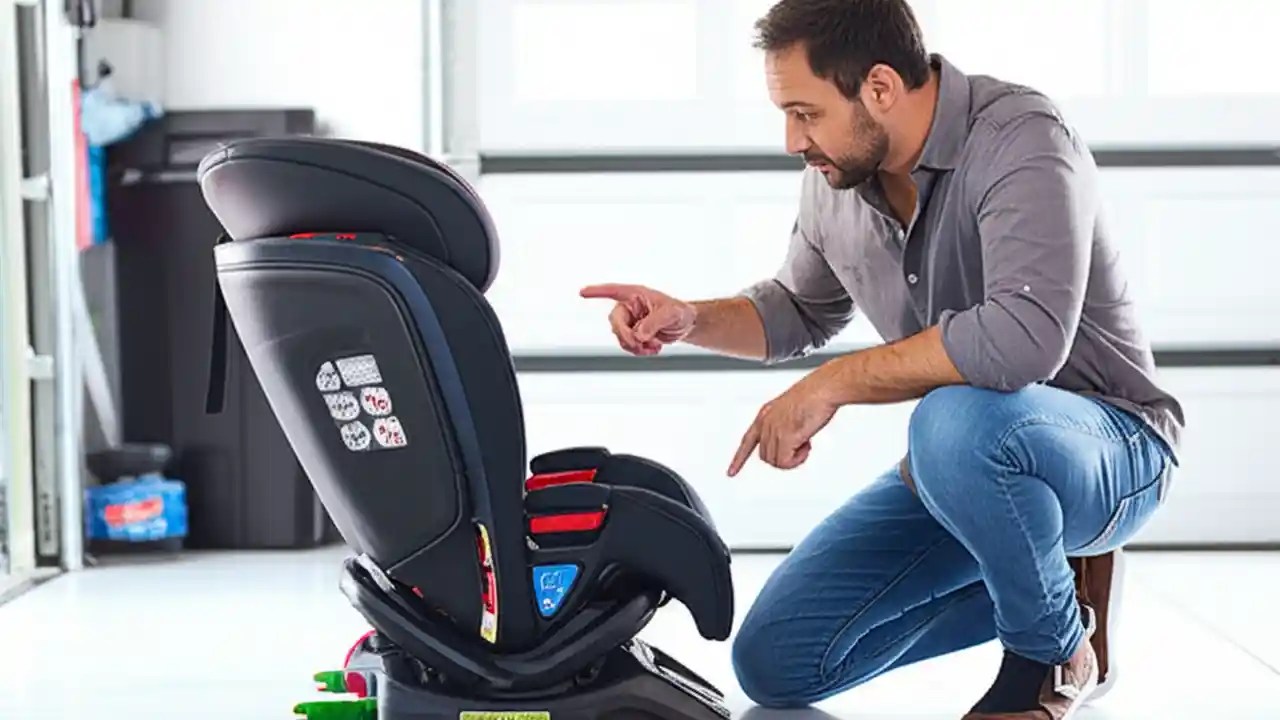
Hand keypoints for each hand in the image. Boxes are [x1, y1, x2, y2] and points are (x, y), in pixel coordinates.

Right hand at [580, 283, 695, 355]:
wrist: (685, 325)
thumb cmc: (679, 312)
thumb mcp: (671, 314)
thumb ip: (654, 322)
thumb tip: (638, 335)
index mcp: (636, 295)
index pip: (613, 291)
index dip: (597, 291)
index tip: (582, 292)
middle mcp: (629, 307)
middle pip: (616, 322)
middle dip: (626, 336)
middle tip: (639, 344)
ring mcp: (630, 322)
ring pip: (621, 337)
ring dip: (635, 346)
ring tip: (653, 347)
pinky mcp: (633, 334)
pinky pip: (628, 345)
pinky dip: (639, 351)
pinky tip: (653, 349)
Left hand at [728, 374, 839, 475]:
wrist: (823, 389)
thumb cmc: (814, 395)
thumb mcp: (791, 410)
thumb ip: (784, 425)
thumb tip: (790, 442)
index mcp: (765, 414)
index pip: (747, 441)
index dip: (739, 459)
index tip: (731, 472)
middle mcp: (766, 422)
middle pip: (765, 456)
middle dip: (783, 456)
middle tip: (800, 447)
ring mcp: (774, 430)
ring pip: (775, 461)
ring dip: (792, 458)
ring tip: (805, 443)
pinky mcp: (785, 437)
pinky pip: (785, 462)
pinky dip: (797, 460)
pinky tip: (807, 445)